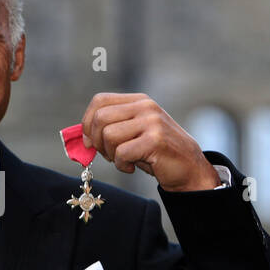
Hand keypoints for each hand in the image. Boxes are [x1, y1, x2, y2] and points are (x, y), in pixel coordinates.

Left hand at [81, 92, 220, 191]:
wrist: (189, 169)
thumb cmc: (156, 154)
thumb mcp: (132, 135)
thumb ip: (110, 129)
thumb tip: (80, 137)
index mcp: (139, 101)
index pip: (99, 101)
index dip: (87, 122)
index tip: (90, 142)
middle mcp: (145, 107)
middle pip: (100, 118)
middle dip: (96, 141)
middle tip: (108, 155)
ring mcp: (152, 122)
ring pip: (109, 136)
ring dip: (110, 155)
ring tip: (124, 161)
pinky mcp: (155, 140)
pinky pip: (122, 152)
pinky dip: (121, 165)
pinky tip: (132, 167)